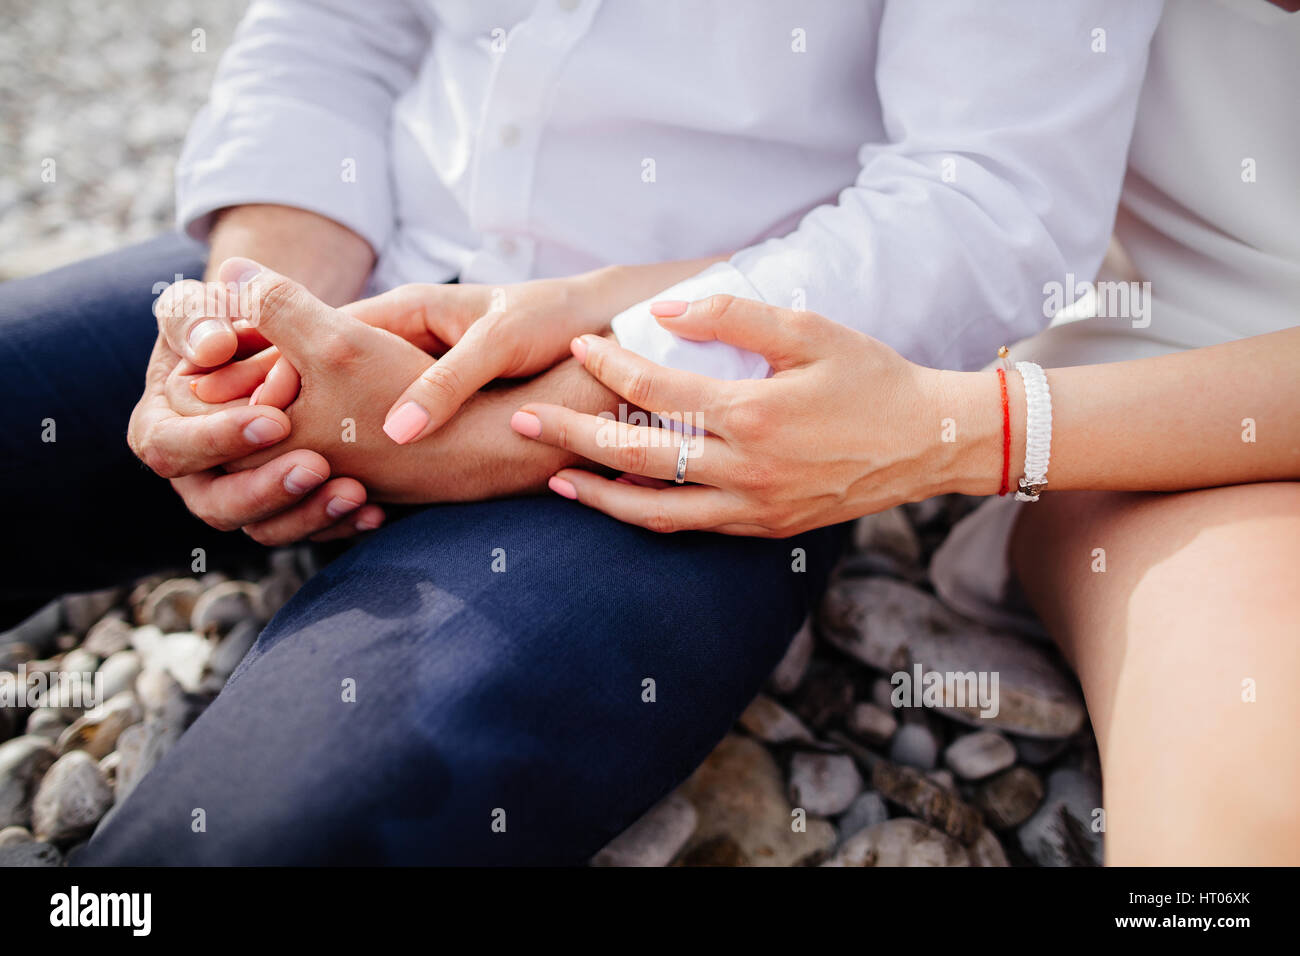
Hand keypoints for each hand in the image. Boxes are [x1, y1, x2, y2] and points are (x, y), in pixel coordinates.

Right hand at [128, 279, 380, 543]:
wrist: (275, 350)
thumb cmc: (226, 326)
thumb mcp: (208, 313)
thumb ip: (199, 319)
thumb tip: (212, 343)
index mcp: (160, 429)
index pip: (172, 447)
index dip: (219, 437)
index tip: (277, 421)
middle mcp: (195, 474)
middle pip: (217, 504)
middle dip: (266, 488)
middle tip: (316, 466)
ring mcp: (237, 498)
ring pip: (262, 528)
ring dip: (308, 514)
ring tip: (354, 492)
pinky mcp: (280, 511)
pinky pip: (305, 531)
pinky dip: (339, 523)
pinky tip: (374, 511)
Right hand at [220, 259, 607, 503]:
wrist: (601, 335)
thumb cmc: (553, 324)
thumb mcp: (499, 343)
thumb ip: (448, 380)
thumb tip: (398, 432)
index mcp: (404, 310)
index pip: (317, 336)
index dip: (277, 373)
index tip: (248, 417)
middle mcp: (398, 341)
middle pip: (316, 374)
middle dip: (277, 410)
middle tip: (239, 456)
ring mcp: (409, 376)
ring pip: (340, 405)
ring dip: (310, 437)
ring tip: (280, 482)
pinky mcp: (429, 407)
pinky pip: (374, 430)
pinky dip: (352, 454)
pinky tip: (340, 492)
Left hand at [509, 296, 1004, 536]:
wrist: (930, 443)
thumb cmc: (872, 379)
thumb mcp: (812, 330)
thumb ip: (734, 317)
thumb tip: (662, 312)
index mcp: (752, 413)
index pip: (655, 389)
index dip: (610, 365)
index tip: (580, 346)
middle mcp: (744, 468)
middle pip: (634, 454)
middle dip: (571, 435)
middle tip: (521, 420)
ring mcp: (752, 506)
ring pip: (652, 508)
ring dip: (597, 493)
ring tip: (554, 476)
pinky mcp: (763, 527)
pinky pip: (689, 525)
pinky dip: (645, 513)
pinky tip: (617, 498)